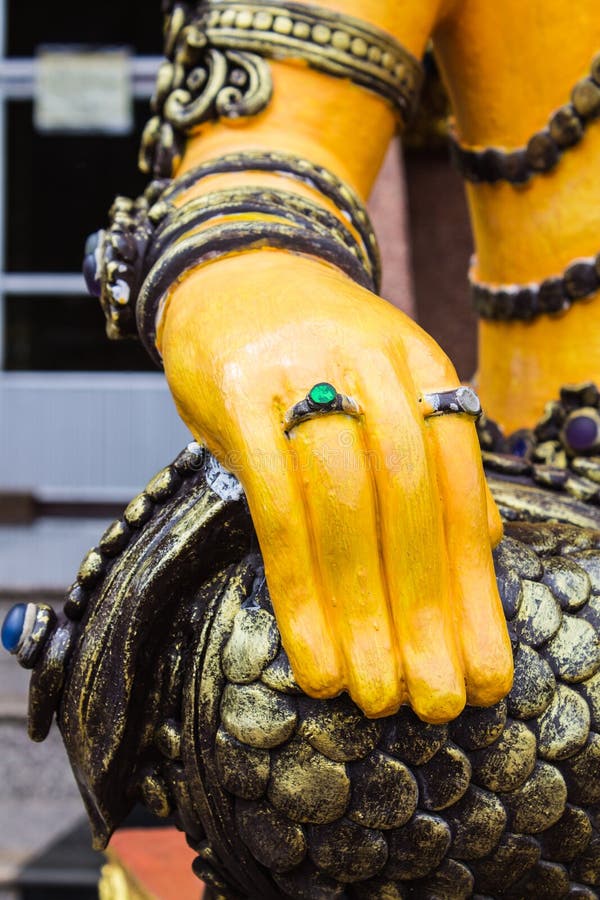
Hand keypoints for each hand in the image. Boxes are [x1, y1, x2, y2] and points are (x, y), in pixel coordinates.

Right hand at [158, 249, 512, 721]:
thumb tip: (482, 543)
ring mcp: (305, 376)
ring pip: (347, 508)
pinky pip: (274, 503)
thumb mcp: (389, 391)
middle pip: (413, 504)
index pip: (461, 491)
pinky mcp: (240, 394)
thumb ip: (433, 463)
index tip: (486, 671)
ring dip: (364, 611)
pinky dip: (298, 585)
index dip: (476, 589)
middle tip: (438, 700)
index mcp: (424, 372)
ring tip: (375, 695)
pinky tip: (313, 651)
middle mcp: (375, 368)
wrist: (238, 271)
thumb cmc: (317, 351)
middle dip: (429, 612)